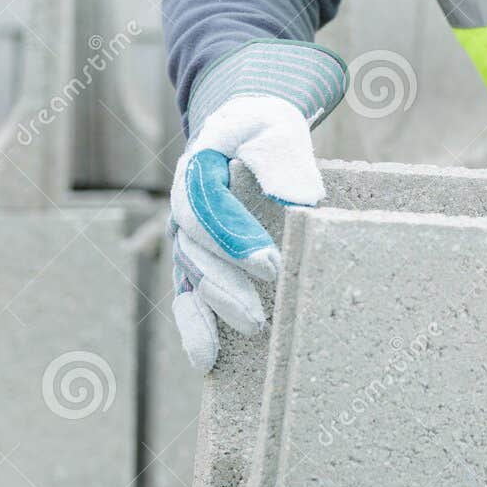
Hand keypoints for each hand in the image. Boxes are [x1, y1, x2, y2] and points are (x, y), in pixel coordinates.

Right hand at [169, 95, 323, 371]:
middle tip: (261, 313)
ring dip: (218, 304)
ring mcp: (188, 234)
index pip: (208, 202)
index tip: (269, 263)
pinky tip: (207, 360)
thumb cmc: (265, 129)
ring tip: (254, 327)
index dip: (233, 235)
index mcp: (199, 165)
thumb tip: (300, 200)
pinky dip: (194, 326)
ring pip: (193, 274)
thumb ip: (281, 156)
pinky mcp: (198, 258)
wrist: (245, 129)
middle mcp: (186, 204)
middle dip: (227, 282)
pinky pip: (188, 293)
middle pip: (197, 246)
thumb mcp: (277, 126)